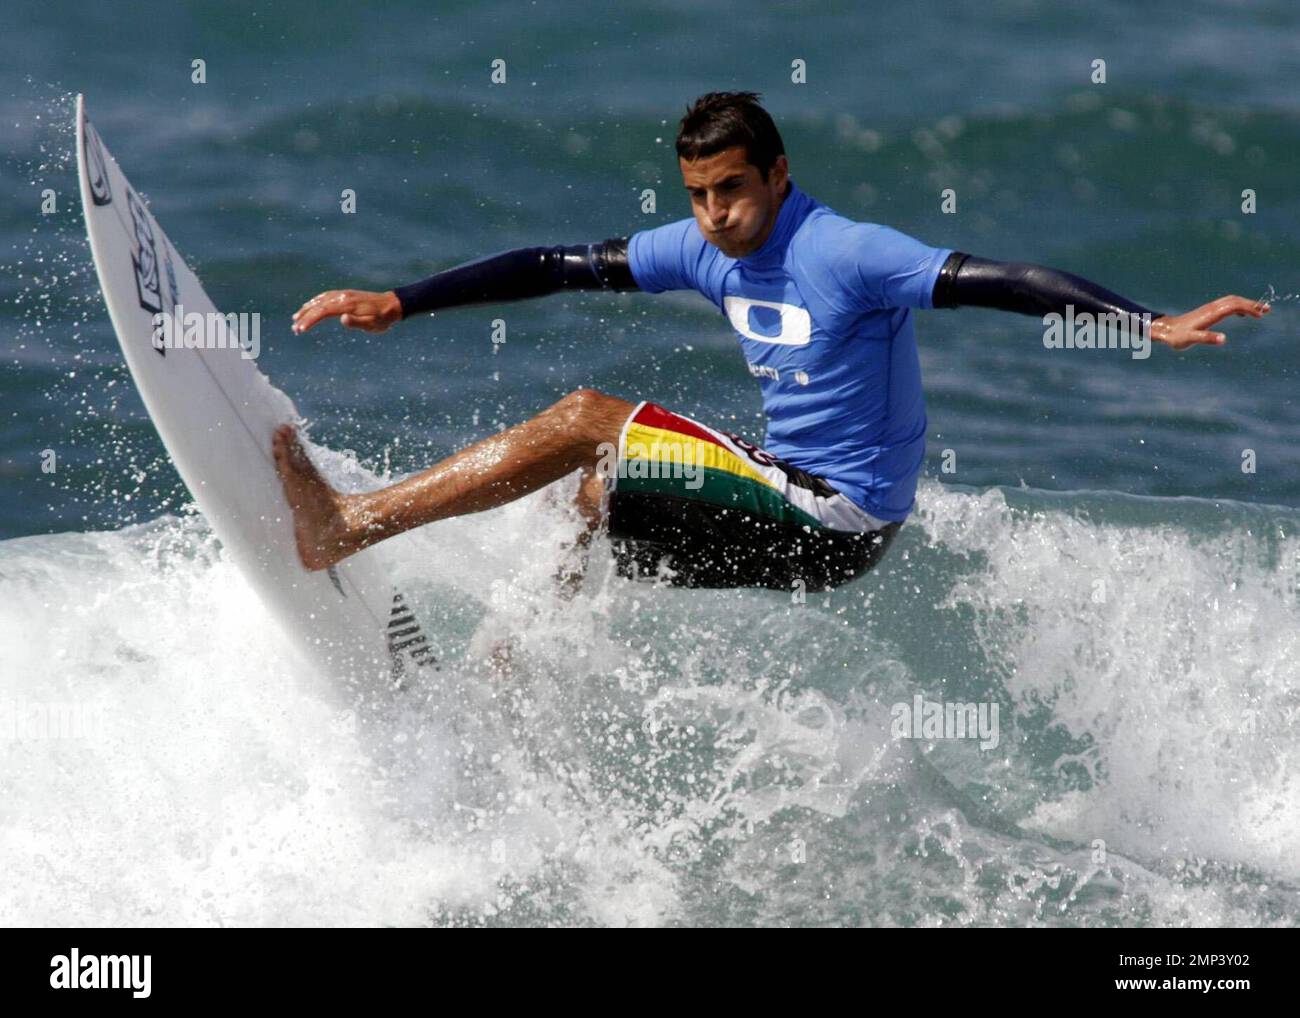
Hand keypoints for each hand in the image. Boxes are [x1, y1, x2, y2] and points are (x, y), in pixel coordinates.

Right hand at [291, 289, 402, 334]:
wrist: (391, 305)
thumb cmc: (382, 318)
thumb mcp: (372, 324)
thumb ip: (357, 322)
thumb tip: (342, 319)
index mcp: (347, 305)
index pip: (323, 311)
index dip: (310, 320)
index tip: (301, 329)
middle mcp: (343, 297)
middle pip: (318, 305)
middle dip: (305, 316)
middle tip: (295, 329)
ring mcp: (343, 294)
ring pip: (320, 299)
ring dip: (307, 308)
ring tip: (296, 318)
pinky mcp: (345, 294)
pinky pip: (325, 296)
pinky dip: (315, 301)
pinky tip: (309, 306)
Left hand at [1150, 295, 1268, 350]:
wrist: (1164, 329)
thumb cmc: (1177, 336)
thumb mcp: (1191, 339)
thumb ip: (1206, 338)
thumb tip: (1224, 339)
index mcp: (1211, 314)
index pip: (1234, 306)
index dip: (1249, 308)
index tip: (1262, 314)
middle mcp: (1211, 308)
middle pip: (1235, 301)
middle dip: (1252, 304)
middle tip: (1267, 310)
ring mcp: (1209, 309)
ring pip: (1231, 301)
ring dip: (1246, 304)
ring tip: (1259, 311)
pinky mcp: (1206, 312)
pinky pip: (1226, 305)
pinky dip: (1237, 306)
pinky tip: (1240, 314)